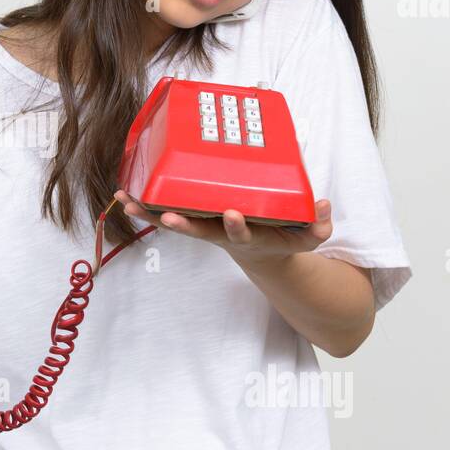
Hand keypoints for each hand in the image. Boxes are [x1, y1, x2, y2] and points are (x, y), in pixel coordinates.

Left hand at [113, 189, 332, 265]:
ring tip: (127, 201)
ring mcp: (204, 229)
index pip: (240, 232)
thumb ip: (319, 225)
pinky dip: (145, 207)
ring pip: (173, 223)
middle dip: (183, 225)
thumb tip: (324, 206)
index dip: (235, 225)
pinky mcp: (193, 220)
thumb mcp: (307, 238)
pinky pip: (164, 214)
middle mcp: (220, 234)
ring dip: (150, 214)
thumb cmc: (284, 238)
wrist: (264, 254)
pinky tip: (124, 196)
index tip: (232, 214)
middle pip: (198, 232)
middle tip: (169, 217)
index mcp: (248, 236)